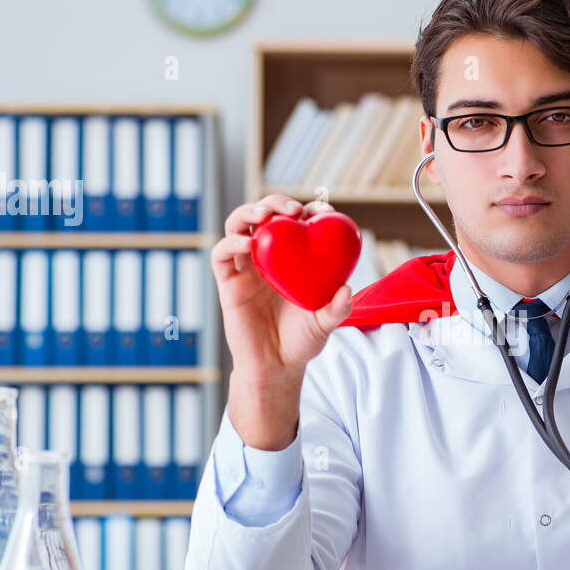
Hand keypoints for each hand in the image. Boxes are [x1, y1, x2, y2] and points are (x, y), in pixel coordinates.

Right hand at [212, 195, 353, 447]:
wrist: (275, 367)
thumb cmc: (301, 341)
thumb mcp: (325, 323)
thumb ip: (337, 308)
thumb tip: (347, 289)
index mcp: (291, 259)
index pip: (296, 223)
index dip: (308, 210)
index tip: (324, 210)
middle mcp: (267, 257)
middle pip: (265, 215)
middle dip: (276, 202)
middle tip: (292, 210)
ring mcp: (246, 267)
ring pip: (239, 225)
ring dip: (249, 211)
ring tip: (265, 214)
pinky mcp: (228, 282)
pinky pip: (222, 255)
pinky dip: (231, 242)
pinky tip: (247, 243)